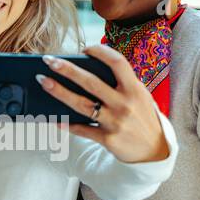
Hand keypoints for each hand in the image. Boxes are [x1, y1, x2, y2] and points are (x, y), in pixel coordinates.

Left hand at [36, 44, 167, 163]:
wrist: (155, 150)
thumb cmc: (142, 117)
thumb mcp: (140, 96)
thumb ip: (121, 83)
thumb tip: (88, 69)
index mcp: (135, 89)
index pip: (117, 62)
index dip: (100, 52)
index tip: (84, 49)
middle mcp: (125, 104)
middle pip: (91, 82)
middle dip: (67, 69)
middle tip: (48, 60)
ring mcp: (116, 122)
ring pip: (82, 104)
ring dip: (59, 92)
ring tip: (43, 81)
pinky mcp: (108, 139)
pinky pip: (82, 129)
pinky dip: (66, 123)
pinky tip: (52, 117)